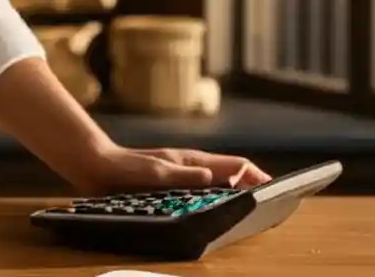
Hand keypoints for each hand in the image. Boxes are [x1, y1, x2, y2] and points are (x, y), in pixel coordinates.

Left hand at [72, 143, 271, 195]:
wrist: (96, 165)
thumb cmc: (124, 167)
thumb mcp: (156, 173)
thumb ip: (183, 175)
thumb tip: (213, 177)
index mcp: (194, 161)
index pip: (237, 165)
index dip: (259, 177)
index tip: (278, 189)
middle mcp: (193, 167)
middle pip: (234, 174)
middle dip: (255, 186)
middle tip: (274, 205)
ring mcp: (184, 175)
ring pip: (221, 183)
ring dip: (239, 194)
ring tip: (255, 211)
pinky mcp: (173, 185)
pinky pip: (205, 193)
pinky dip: (220, 200)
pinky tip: (221, 213)